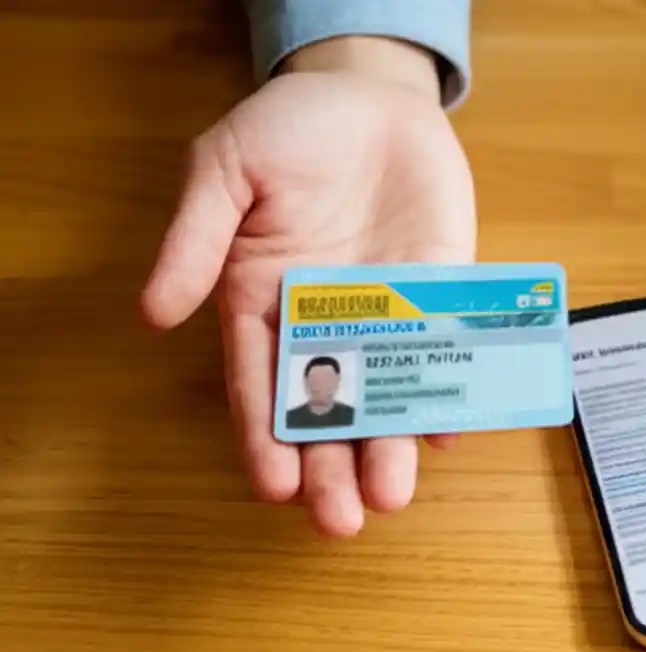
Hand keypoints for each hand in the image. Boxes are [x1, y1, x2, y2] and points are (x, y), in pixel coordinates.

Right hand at [141, 37, 475, 535]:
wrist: (370, 96)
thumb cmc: (287, 129)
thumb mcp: (224, 170)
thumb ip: (194, 240)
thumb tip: (154, 313)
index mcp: (261, 303)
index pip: (260, 386)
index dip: (265, 438)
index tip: (276, 488)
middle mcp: (325, 323)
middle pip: (326, 410)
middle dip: (331, 466)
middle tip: (341, 519)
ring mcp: (387, 314)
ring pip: (387, 395)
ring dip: (389, 446)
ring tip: (392, 494)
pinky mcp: (439, 295)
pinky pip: (444, 353)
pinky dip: (448, 390)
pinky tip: (450, 428)